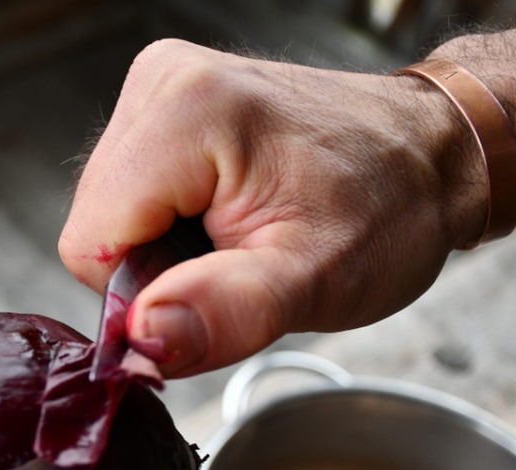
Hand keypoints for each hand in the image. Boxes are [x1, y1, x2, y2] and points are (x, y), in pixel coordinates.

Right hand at [59, 38, 487, 376]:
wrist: (426, 154)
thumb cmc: (386, 207)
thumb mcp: (315, 279)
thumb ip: (224, 313)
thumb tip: (140, 340)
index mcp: (187, 115)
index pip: (90, 245)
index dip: (144, 292)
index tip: (216, 285)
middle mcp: (161, 84)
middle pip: (95, 228)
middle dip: (157, 269)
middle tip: (236, 258)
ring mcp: (160, 87)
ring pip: (107, 215)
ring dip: (164, 248)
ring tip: (237, 234)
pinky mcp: (166, 103)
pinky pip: (126, 194)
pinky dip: (169, 223)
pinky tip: (223, 216)